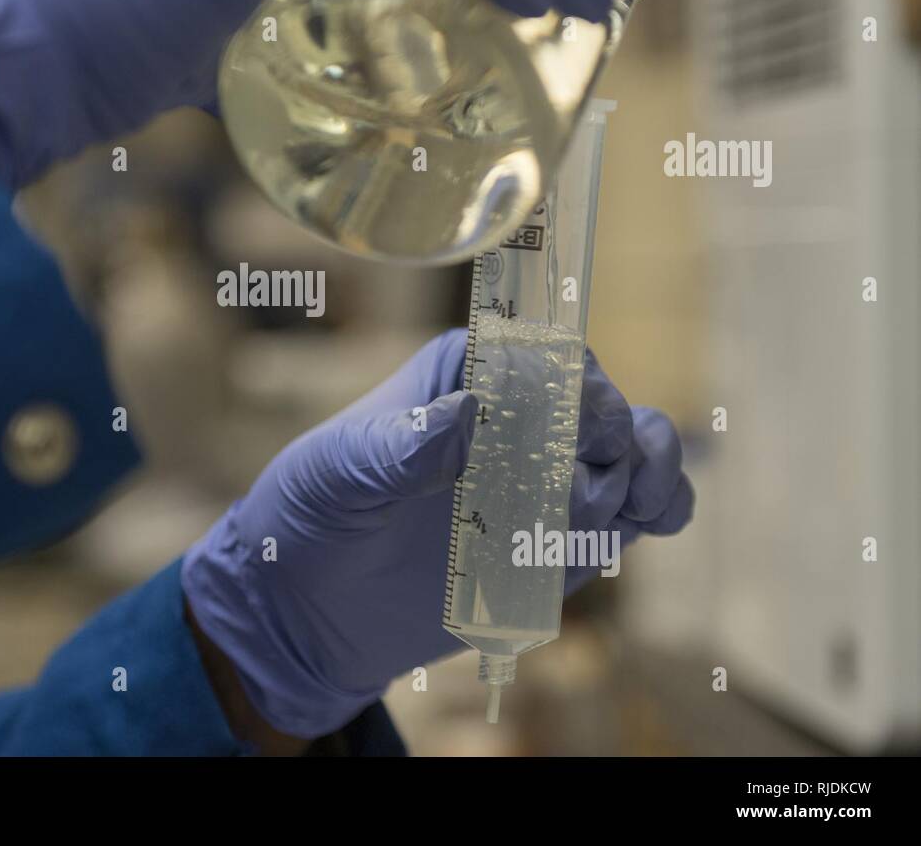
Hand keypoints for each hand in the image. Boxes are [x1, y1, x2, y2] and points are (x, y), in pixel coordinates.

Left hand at [182, 328, 692, 739]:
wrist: (307, 608)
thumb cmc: (310, 514)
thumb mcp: (338, 471)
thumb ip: (400, 445)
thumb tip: (469, 412)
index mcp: (463, 375)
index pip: (544, 357)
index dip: (574, 387)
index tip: (575, 432)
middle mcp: (514, 417)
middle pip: (602, 404)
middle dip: (610, 442)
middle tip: (578, 496)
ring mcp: (543, 478)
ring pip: (634, 451)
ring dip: (648, 474)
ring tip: (619, 512)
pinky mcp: (559, 539)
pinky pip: (631, 513)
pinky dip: (656, 510)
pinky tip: (647, 523)